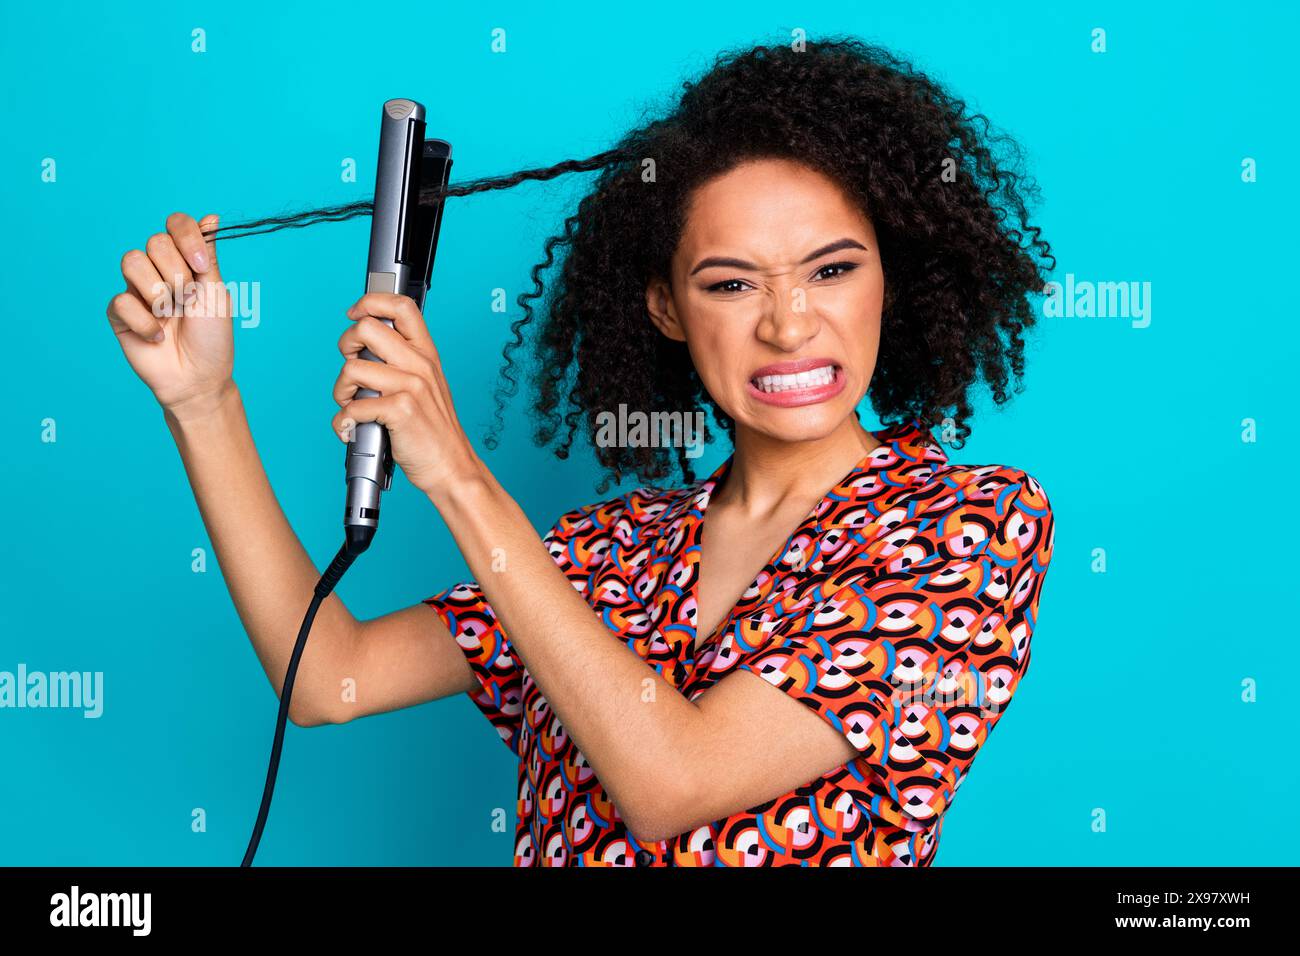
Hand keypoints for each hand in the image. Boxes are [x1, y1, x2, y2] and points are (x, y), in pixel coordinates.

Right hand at [106, 212, 234, 419]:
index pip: (176, 225)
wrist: (198, 378)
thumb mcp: (216, 294)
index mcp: (186, 262)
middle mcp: (160, 271)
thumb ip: (209, 256)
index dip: (186, 238)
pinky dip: (145, 321)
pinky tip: (158, 336)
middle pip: (154, 242)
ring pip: (131, 262)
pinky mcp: (120, 313)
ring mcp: (137, 290)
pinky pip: (121, 300)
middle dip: (176, 272)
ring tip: (171, 315)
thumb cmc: (212, 339)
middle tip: (188, 300)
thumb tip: (211, 217)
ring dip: (158, 292)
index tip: (201, 266)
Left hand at [331, 293, 484, 499]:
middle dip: (345, 346)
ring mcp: (412, 386)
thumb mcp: (427, 387)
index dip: (370, 302)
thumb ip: (402, 365)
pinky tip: (351, 430)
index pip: (401, 306)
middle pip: (366, 328)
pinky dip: (343, 422)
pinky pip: (353, 407)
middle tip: (351, 370)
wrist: (452, 467)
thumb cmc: (433, 432)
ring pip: (352, 368)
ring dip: (339, 391)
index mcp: (427, 354)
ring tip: (349, 405)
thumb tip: (361, 352)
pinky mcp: (401, 410)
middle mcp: (420, 365)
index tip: (355, 314)